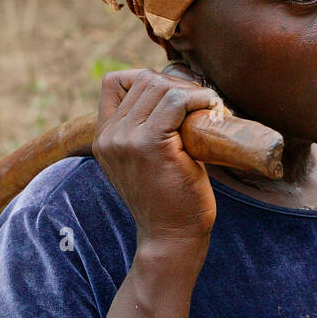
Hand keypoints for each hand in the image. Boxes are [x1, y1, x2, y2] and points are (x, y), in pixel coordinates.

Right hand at [91, 68, 225, 247]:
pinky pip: (176, 101)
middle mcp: (109, 136)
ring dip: (191, 91)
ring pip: (160, 86)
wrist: (172, 238)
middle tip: (201, 104)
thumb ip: (145, 130)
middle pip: (144, 80)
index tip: (175, 97)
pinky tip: (212, 108)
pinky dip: (198, 98)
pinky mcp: (150, 144)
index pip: (114, 82)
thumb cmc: (170, 198)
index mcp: (104, 137)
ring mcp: (126, 139)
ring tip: (209, 109)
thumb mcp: (145, 160)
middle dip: (177, 84)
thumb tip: (176, 92)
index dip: (147, 79)